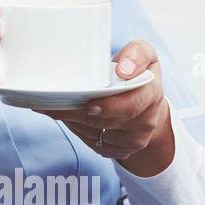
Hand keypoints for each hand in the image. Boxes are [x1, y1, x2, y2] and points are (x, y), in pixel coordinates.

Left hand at [34, 39, 173, 174]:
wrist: (147, 100)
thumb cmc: (138, 73)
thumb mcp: (143, 53)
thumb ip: (136, 54)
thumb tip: (125, 69)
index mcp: (151, 94)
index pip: (131, 105)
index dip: (109, 107)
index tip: (89, 106)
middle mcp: (146, 120)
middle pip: (106, 122)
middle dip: (78, 115)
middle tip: (54, 106)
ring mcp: (135, 139)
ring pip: (96, 134)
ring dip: (72, 122)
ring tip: (53, 107)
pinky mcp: (123, 150)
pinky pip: (95, 144)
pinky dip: (77, 131)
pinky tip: (67, 118)